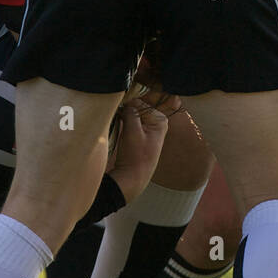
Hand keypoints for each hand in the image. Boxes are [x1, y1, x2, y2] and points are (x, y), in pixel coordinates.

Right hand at [107, 89, 181, 204]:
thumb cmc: (135, 156)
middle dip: (125, 110)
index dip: (127, 106)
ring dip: (122, 116)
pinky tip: (118, 127)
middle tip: (117, 118)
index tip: (118, 112)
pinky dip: (122, 121)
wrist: (132, 177)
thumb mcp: (132, 130)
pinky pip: (129, 121)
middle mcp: (156, 122)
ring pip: (131, 114)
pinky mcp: (140, 134)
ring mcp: (148, 128)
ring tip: (118, 125)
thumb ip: (131, 111)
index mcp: (160, 120)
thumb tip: (126, 100)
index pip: (140, 102)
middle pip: (137, 107)